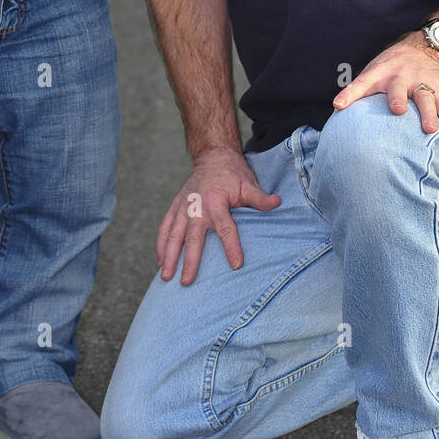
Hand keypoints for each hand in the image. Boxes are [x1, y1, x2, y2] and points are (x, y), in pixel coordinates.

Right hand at [156, 147, 280, 284]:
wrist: (213, 156)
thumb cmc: (233, 174)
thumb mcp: (248, 184)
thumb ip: (260, 198)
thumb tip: (278, 202)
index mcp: (216, 201)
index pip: (225, 228)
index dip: (231, 247)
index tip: (236, 265)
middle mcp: (196, 206)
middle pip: (192, 237)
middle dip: (189, 260)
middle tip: (187, 282)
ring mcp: (183, 207)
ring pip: (173, 235)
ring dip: (169, 256)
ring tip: (166, 276)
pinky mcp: (175, 207)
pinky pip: (165, 228)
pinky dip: (161, 245)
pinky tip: (160, 262)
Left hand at [333, 33, 438, 143]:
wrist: (424, 47)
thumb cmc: (391, 68)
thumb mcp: (373, 72)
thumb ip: (359, 91)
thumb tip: (337, 114)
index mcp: (380, 72)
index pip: (362, 82)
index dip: (349, 93)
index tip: (339, 105)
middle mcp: (401, 76)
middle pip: (398, 87)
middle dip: (398, 98)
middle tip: (398, 111)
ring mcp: (421, 82)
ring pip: (426, 98)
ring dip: (428, 114)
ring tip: (428, 130)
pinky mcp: (438, 90)